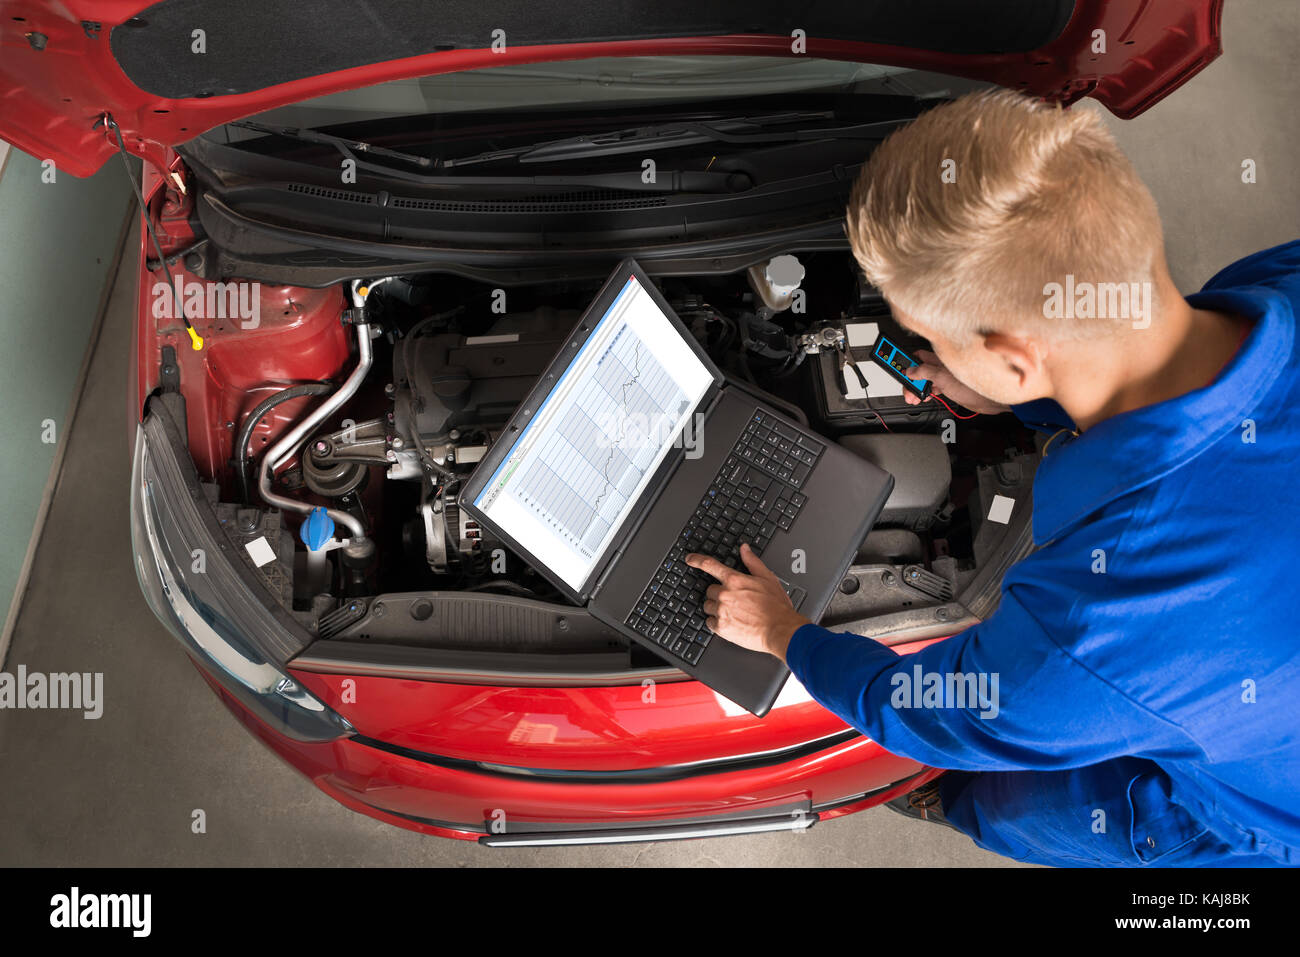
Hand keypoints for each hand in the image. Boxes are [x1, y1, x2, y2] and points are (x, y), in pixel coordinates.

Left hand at [684, 544, 809, 661]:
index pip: (710, 565)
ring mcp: (722, 612)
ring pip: (708, 606)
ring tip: (734, 612)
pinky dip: (717, 623)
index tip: (690, 559)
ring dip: (716, 608)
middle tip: (734, 600)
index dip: (697, 560)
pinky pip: (710, 623)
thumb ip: (752, 562)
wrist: (780, 630)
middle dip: (719, 593)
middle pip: (709, 590)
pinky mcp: (721, 628)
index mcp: (734, 580)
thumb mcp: (767, 578)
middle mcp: (725, 595)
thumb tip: (744, 549)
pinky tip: (731, 623)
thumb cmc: (776, 607)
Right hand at [902, 349, 1009, 414]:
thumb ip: (924, 372)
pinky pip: (933, 388)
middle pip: (919, 369)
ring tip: (913, 396)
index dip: (906, 362)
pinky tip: (925, 397)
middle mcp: (942, 365)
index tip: (897, 369)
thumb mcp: (941, 378)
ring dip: (917, 388)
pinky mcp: (951, 387)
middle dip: (909, 378)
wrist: (991, 399)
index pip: (916, 355)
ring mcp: (946, 376)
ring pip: (925, 380)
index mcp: (939, 358)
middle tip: (905, 388)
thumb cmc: (974, 386)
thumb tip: (910, 371)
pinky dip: (926, 393)